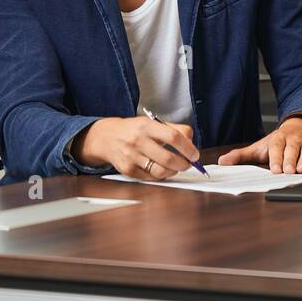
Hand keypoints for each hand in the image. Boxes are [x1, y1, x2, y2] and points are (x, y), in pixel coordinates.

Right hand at [74, 116, 198, 180]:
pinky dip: (161, 176)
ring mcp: (132, 157)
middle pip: (168, 158)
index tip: (194, 154)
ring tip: (176, 168)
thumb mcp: (152, 122)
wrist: (106, 138)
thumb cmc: (134, 130)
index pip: (173, 137)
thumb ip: (173, 129)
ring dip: (173, 172)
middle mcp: (138, 141)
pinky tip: (162, 170)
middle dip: (183, 164)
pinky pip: (150, 178)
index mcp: (147, 126)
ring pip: (160, 171)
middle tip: (188, 164)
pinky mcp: (128, 170)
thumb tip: (191, 141)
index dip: (188, 148)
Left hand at [219, 116, 301, 173]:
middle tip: (288, 171)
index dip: (276, 157)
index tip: (275, 168)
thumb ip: (241, 156)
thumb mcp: (259, 148)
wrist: (299, 128)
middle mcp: (294, 141)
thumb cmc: (278, 143)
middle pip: (292, 150)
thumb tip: (222, 162)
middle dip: (290, 160)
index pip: (276, 147)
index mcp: (278, 139)